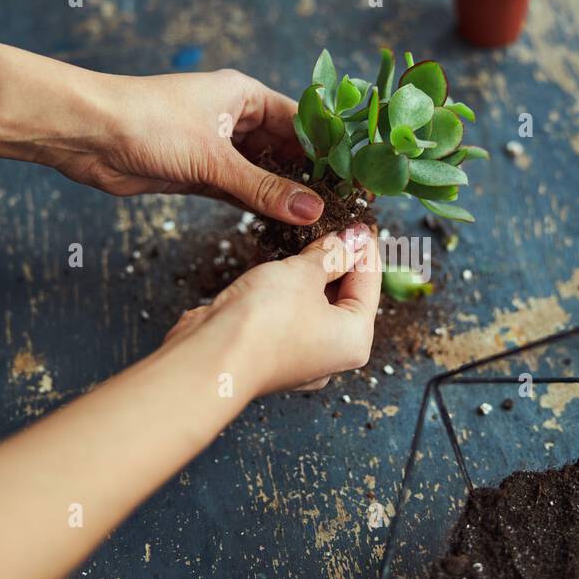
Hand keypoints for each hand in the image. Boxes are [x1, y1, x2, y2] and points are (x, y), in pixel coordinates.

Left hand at [43, 69, 324, 225]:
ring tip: (318, 221)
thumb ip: (264, 189)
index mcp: (244, 95)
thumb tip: (313, 211)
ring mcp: (216, 146)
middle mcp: (234, 117)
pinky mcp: (198, 172)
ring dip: (284, 195)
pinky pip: (240, 190)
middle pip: (286, 149)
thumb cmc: (146, 124)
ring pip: (263, 173)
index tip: (355, 177)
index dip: (329, 149)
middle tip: (342, 206)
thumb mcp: (214, 160)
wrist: (84, 134)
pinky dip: (257, 205)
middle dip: (310, 177)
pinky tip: (281, 224)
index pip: (302, 122)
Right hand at [162, 225, 379, 396]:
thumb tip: (353, 239)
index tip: (359, 220)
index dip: (364, 245)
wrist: (208, 358)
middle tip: (332, 222)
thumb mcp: (304, 273)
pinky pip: (288, 312)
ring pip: (313, 303)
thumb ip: (331, 254)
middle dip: (336, 257)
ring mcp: (300, 355)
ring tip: (305, 234)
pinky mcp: (271, 350)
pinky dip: (286, 287)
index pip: (370, 282)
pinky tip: (278, 258)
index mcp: (355, 339)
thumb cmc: (263, 322)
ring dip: (308, 270)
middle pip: (344, 294)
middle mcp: (332, 353)